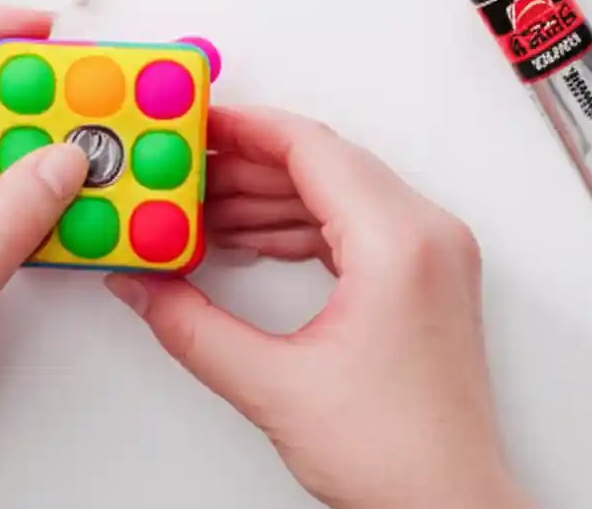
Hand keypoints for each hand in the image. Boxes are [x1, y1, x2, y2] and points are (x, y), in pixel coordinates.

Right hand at [106, 107, 530, 508]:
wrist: (449, 507)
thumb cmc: (396, 456)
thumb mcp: (271, 385)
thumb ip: (191, 325)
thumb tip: (142, 285)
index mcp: (399, 244)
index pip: (312, 147)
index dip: (245, 127)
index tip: (198, 121)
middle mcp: (426, 236)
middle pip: (325, 162)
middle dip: (248, 163)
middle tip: (187, 169)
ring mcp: (431, 256)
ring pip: (339, 192)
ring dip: (271, 196)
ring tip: (204, 211)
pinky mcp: (424, 279)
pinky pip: (355, 225)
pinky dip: (300, 224)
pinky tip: (251, 240)